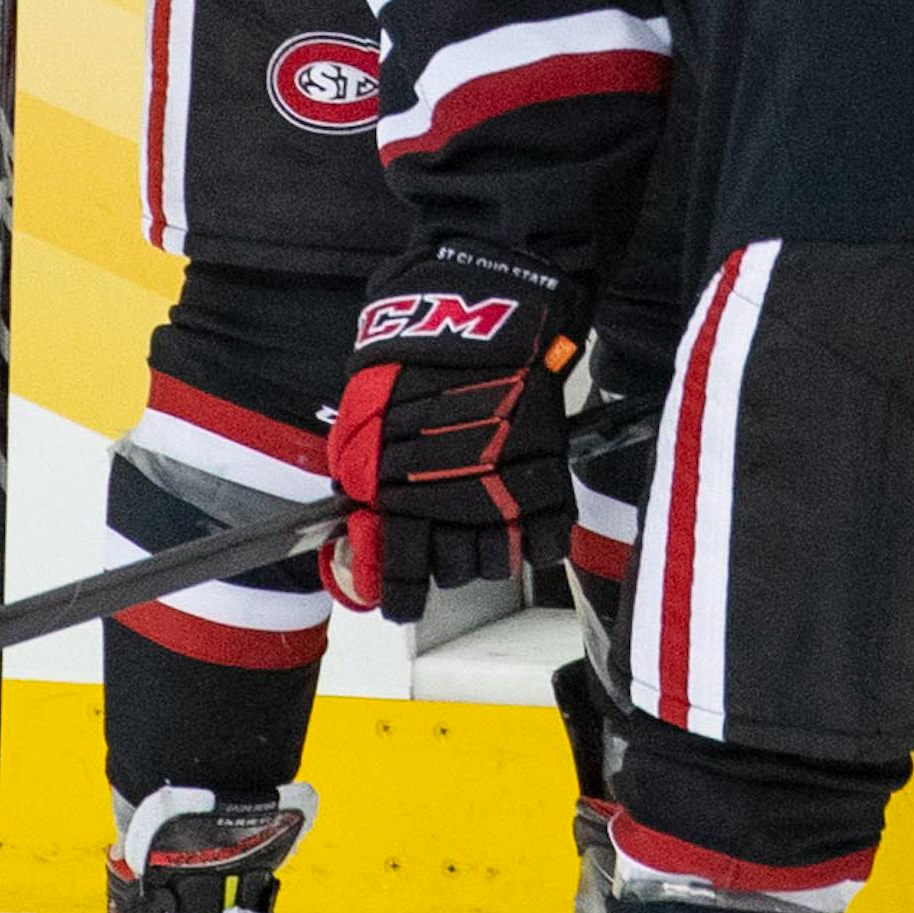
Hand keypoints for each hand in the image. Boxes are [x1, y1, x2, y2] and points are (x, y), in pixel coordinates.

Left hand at [324, 248, 582, 623]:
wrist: (483, 308)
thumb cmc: (416, 357)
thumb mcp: (365, 416)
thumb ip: (363, 476)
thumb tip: (364, 523)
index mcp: (399, 494)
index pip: (398, 572)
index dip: (398, 595)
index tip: (399, 604)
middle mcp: (452, 505)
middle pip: (453, 573)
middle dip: (446, 561)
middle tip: (445, 536)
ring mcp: (505, 495)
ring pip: (498, 563)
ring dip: (489, 550)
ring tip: (485, 520)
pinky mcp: (549, 478)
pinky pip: (548, 542)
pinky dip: (538, 537)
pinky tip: (525, 514)